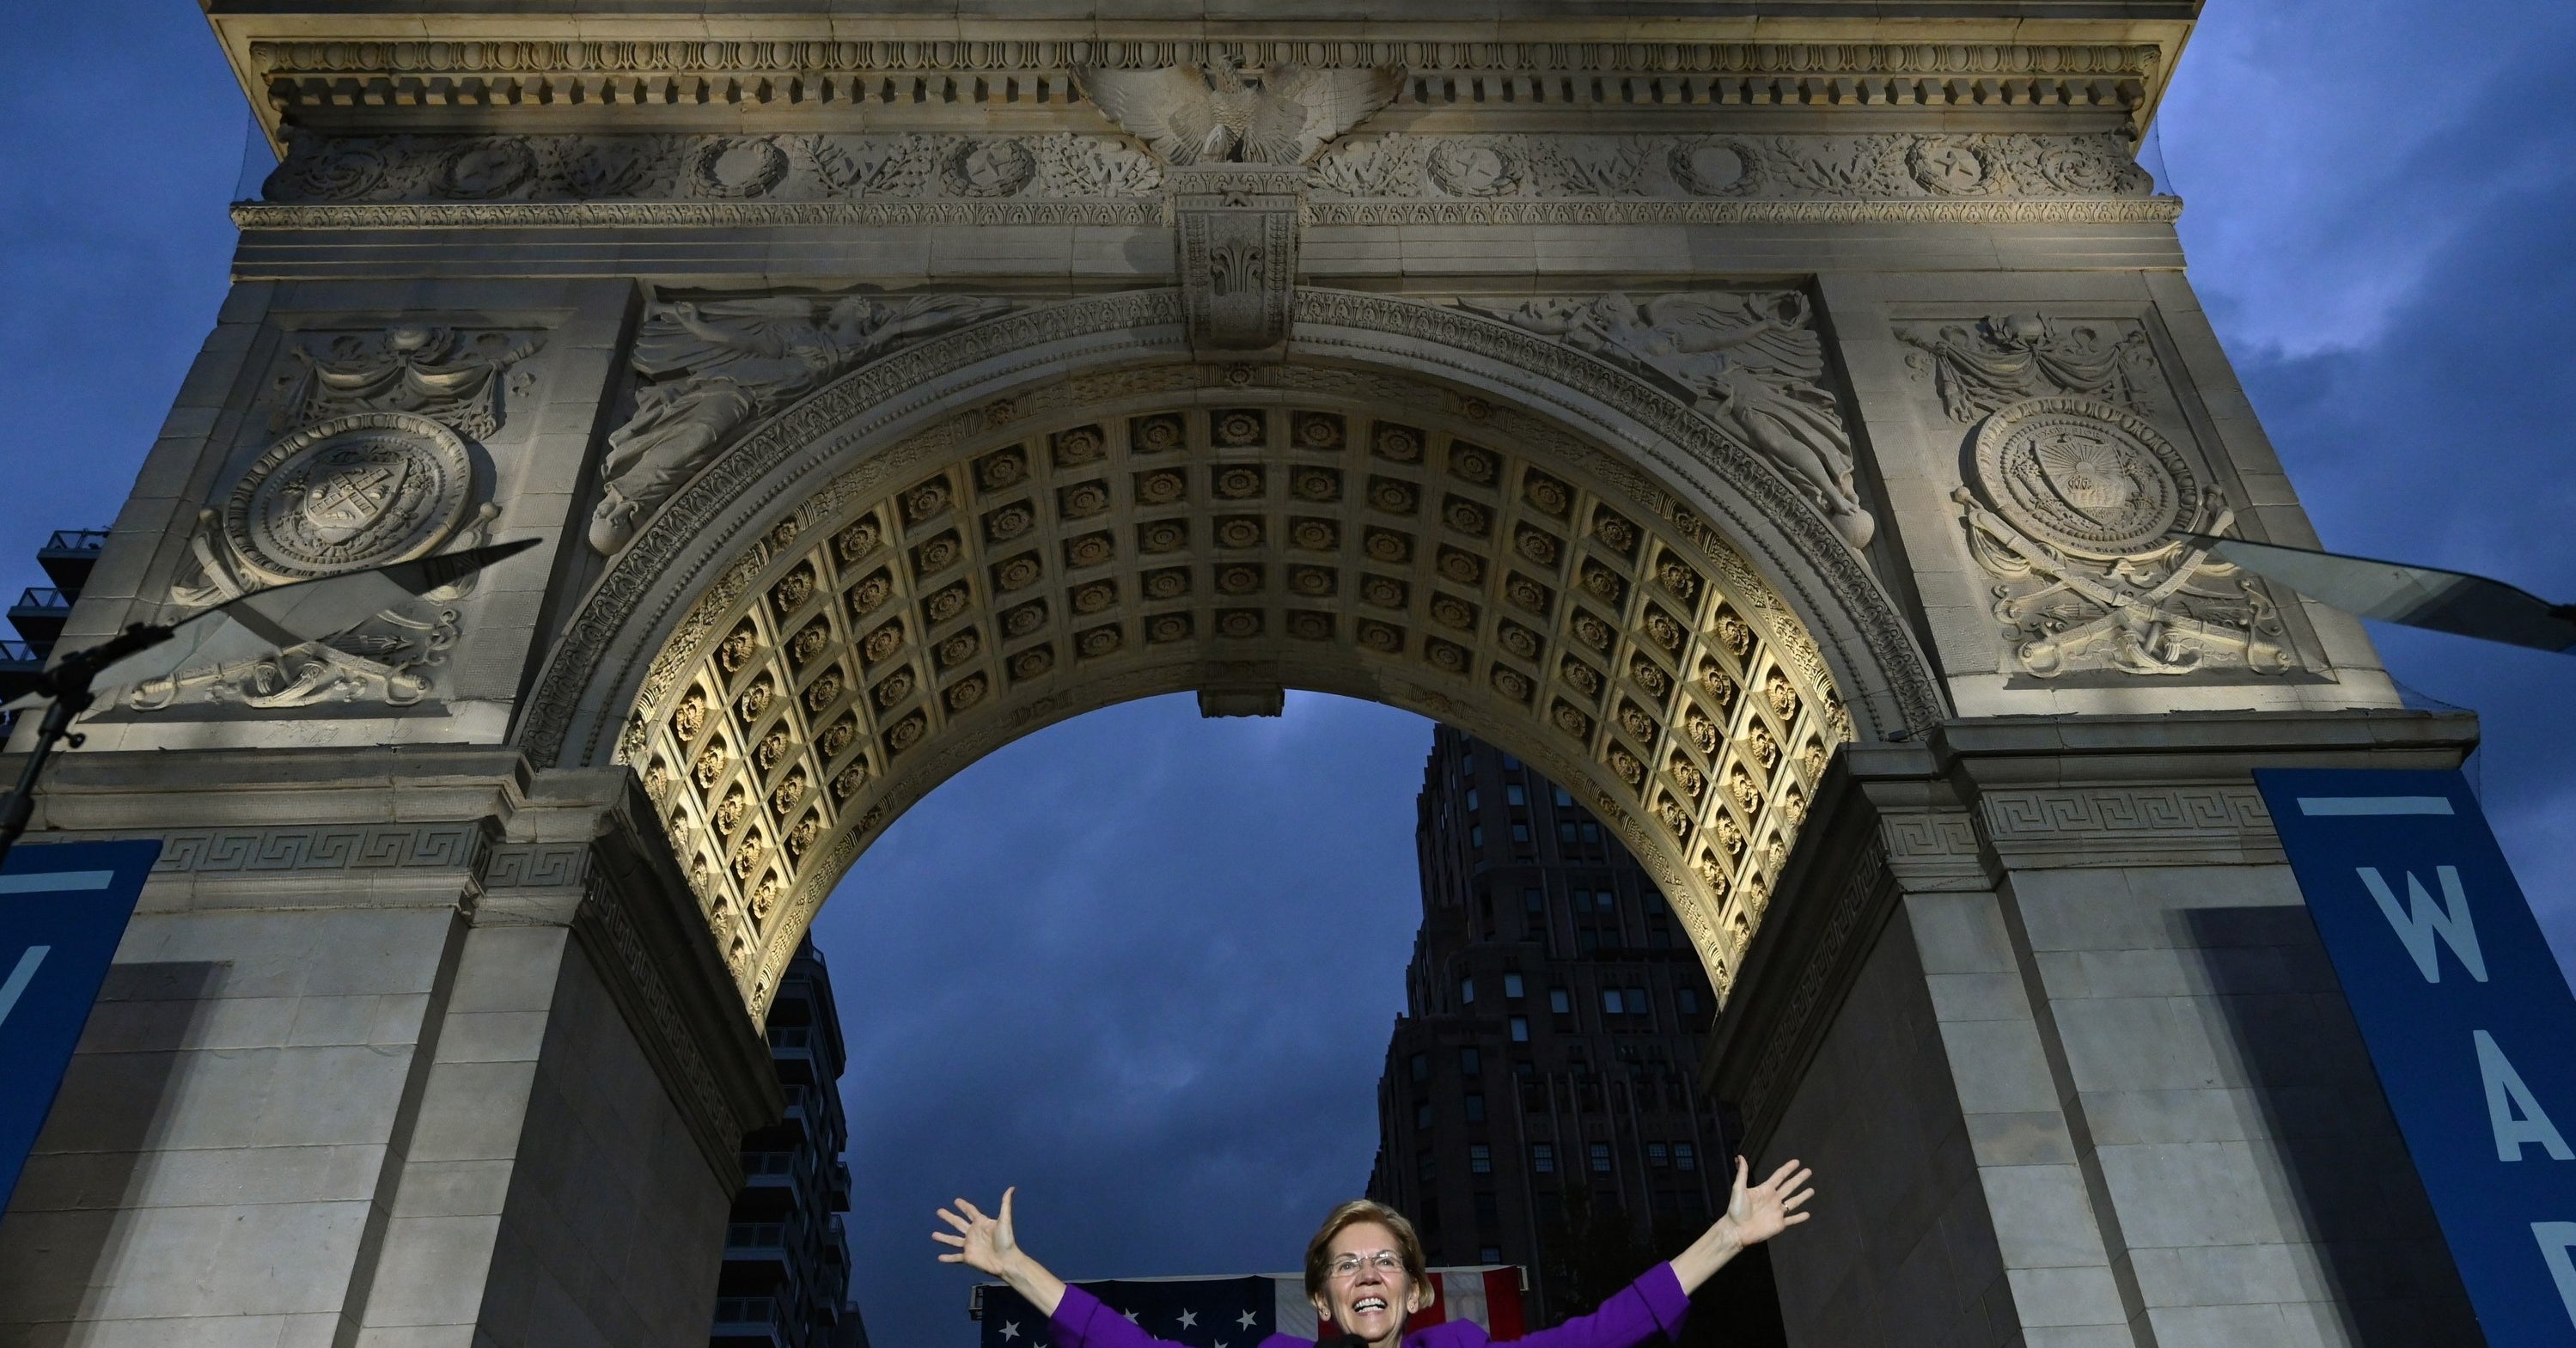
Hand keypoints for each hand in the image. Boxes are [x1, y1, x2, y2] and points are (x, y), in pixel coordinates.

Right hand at [934, 1188, 1066, 1317]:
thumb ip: (1005, 1204)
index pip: (970, 1211)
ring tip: (933, 1235)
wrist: (1006, 1261)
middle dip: (949, 1217)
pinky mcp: (968, 1257)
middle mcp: (973, 1233)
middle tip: (939, 1211)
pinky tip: (940, 1257)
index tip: (956, 1201)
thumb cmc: (1007, 1240)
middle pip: (958, 1223)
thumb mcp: (1005, 1220)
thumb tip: (1012, 1188)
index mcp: (981, 1223)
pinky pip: (955, 1257)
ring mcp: (970, 1245)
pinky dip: (948, 1258)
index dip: (964, 1206)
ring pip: (953, 1240)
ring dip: (944, 1237)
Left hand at [1669, 1156, 1815, 1293]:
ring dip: (1803, 1196)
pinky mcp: (1780, 1224)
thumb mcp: (1738, 1189)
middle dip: (1799, 1179)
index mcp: (1765, 1190)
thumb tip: (1740, 1156)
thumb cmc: (1736, 1210)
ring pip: (1794, 1202)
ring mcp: (1777, 1212)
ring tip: (1812, 1190)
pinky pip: (1792, 1220)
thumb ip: (1742, 1174)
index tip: (1797, 1162)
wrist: (1737, 1230)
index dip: (1788, 1169)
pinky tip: (1808, 1214)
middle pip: (1789, 1186)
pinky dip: (1800, 1217)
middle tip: (1809, 1171)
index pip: (1779, 1176)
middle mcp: (1774, 1199)